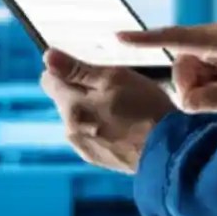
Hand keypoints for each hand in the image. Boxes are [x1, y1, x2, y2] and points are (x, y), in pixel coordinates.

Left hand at [39, 48, 177, 174]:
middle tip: (113, 87)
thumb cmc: (143, 109)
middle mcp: (70, 129)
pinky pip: (93, 134)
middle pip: (64, 99)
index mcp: (70, 106)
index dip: (65, 69)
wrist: (168, 152)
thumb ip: (76, 69)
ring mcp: (83, 146)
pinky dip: (103, 127)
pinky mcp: (98, 158)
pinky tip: (125, 125)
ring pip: (79, 117)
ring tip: (123, 107)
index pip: (48, 79)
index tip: (87, 68)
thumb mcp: (113, 78)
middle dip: (82, 90)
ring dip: (93, 109)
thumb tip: (48, 57)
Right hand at [116, 24, 216, 113]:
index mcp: (216, 40)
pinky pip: (199, 81)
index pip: (174, 38)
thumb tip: (185, 104)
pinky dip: (211, 90)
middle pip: (180, 70)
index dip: (145, 40)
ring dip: (205, 92)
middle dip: (195, 89)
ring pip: (188, 79)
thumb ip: (216, 99)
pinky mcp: (215, 61)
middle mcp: (209, 41)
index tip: (118, 37)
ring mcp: (211, 51)